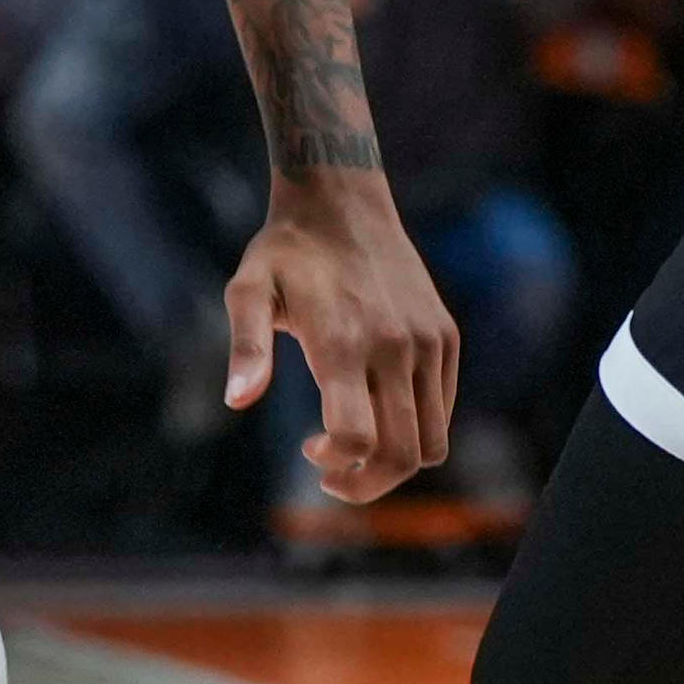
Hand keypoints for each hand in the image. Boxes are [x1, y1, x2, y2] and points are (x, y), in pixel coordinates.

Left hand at [223, 169, 458, 501]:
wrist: (341, 199)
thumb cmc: (285, 251)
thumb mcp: (248, 290)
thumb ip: (246, 347)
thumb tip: (237, 402)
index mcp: (343, 343)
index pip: (359, 438)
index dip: (336, 465)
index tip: (309, 451)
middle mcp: (395, 347)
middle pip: (402, 455)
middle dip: (366, 484)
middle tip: (332, 475)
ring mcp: (427, 342)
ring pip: (433, 441)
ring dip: (397, 465)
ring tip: (358, 449)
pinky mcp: (446, 336)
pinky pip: (443, 410)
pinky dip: (418, 430)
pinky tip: (379, 410)